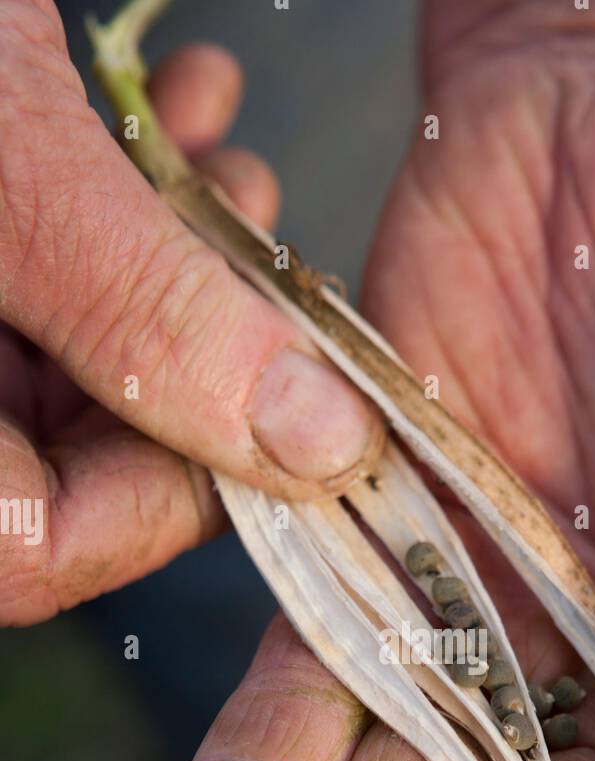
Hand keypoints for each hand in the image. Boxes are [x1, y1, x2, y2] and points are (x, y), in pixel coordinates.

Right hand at [0, 0, 377, 624]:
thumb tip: (310, 443)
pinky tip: (174, 125)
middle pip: (66, 468)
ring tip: (229, 174)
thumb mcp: (3, 168)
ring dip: (173, 271)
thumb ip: (149, 314)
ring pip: (71, 371)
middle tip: (267, 272)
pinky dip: (117, 214)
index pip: (33, 548)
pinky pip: (40, 286)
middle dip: (197, 361)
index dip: (175, 496)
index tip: (293, 416)